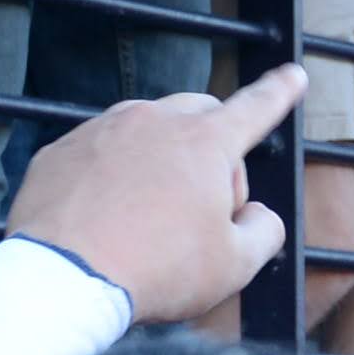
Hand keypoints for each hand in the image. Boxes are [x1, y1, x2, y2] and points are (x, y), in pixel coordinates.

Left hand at [8, 68, 305, 324]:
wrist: (64, 280)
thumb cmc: (156, 271)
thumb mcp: (233, 266)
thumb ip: (263, 231)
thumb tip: (258, 216)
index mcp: (205, 142)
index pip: (256, 107)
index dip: (280, 93)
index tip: (292, 74)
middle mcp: (153, 120)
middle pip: (198, 115)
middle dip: (211, 148)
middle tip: (203, 207)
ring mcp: (102, 129)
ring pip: (145, 131)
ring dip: (158, 160)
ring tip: (147, 217)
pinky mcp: (61, 150)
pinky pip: (98, 152)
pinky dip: (109, 175)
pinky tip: (105, 217)